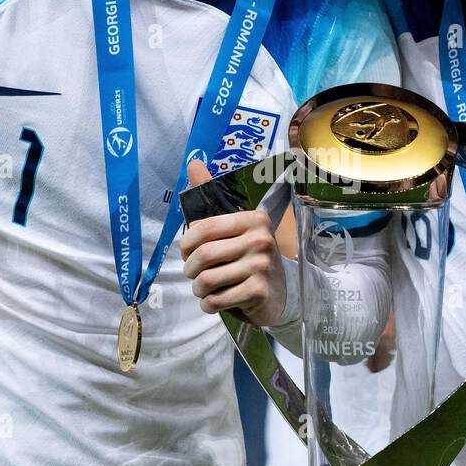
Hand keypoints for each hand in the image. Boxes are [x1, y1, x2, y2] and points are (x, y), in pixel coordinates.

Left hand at [180, 160, 287, 324]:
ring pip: (206, 280)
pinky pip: (216, 300)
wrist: (279, 294)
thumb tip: (193, 161)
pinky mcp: (260, 291)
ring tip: (204, 288)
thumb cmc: (247, 257)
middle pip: (203, 256)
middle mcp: (261, 239)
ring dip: (198, 288)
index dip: (186, 244)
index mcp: (253, 218)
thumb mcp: (230, 225)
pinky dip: (208, 304)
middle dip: (190, 269)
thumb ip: (210, 194)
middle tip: (194, 274)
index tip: (188, 252)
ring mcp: (262, 266)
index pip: (203, 227)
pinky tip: (214, 300)